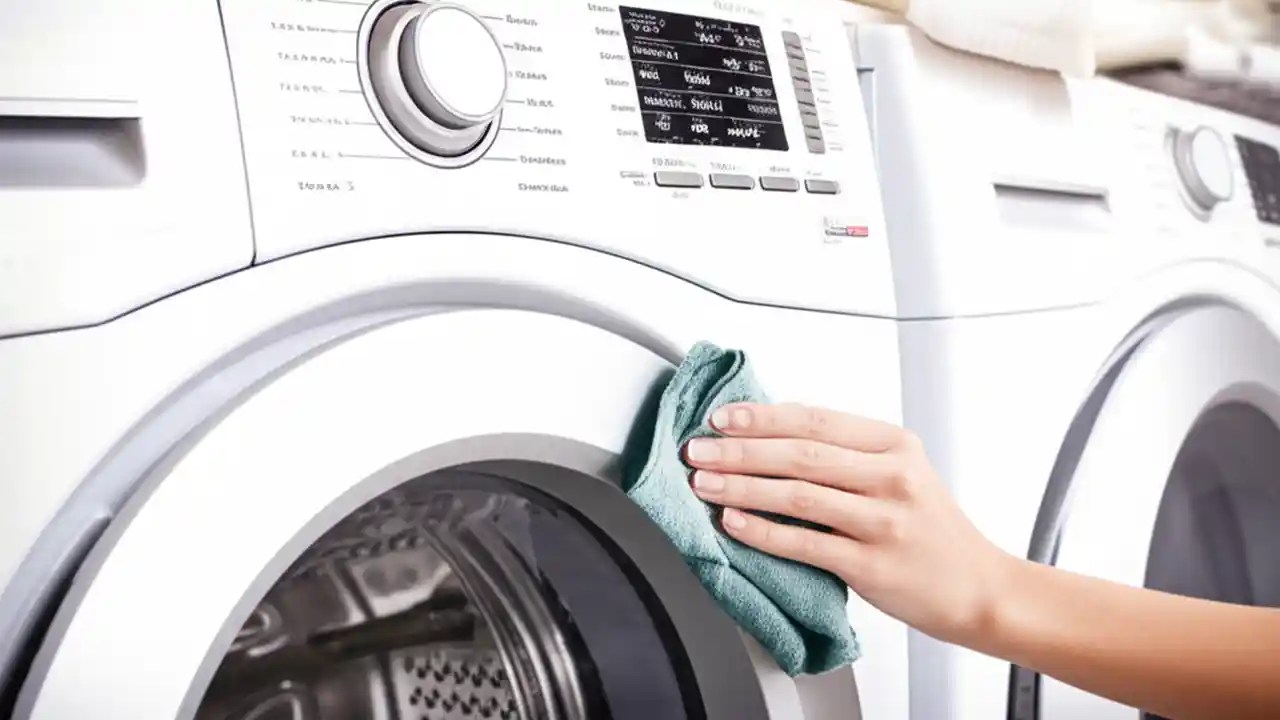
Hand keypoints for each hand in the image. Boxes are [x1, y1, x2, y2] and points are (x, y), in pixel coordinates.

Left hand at [683, 402, 1012, 644]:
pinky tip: (734, 522)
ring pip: (798, 495)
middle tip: (697, 449)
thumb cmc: (930, 530)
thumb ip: (847, 454)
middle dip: (740, 449)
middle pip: (801, 453)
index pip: (816, 419)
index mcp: (895, 444)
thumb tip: (770, 435)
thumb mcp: (902, 472)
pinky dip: (763, 531)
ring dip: (742, 486)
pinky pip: (805, 543)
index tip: (721, 417)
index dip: (763, 416)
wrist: (979, 588)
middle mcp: (892, 477)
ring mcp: (884, 521)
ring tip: (704, 482)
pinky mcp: (872, 564)